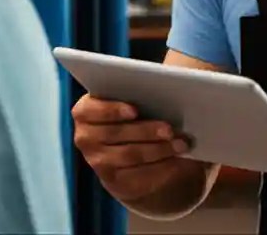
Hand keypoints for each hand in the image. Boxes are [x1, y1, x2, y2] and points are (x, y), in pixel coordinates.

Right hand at [71, 94, 193, 202]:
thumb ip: (137, 90)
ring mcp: (99, 162)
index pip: (91, 110)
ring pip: (131, 155)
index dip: (112, 110)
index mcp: (84, 111)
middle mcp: (85, 138)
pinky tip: (177, 160)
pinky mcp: (116, 182)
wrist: (126, 150)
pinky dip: (162, 167)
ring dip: (159, 149)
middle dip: (146, 131)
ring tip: (181, 143)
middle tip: (170, 129)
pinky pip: (140, 176)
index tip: (135, 110)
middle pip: (116, 133)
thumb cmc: (132, 114)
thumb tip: (167, 84)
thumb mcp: (129, 99)